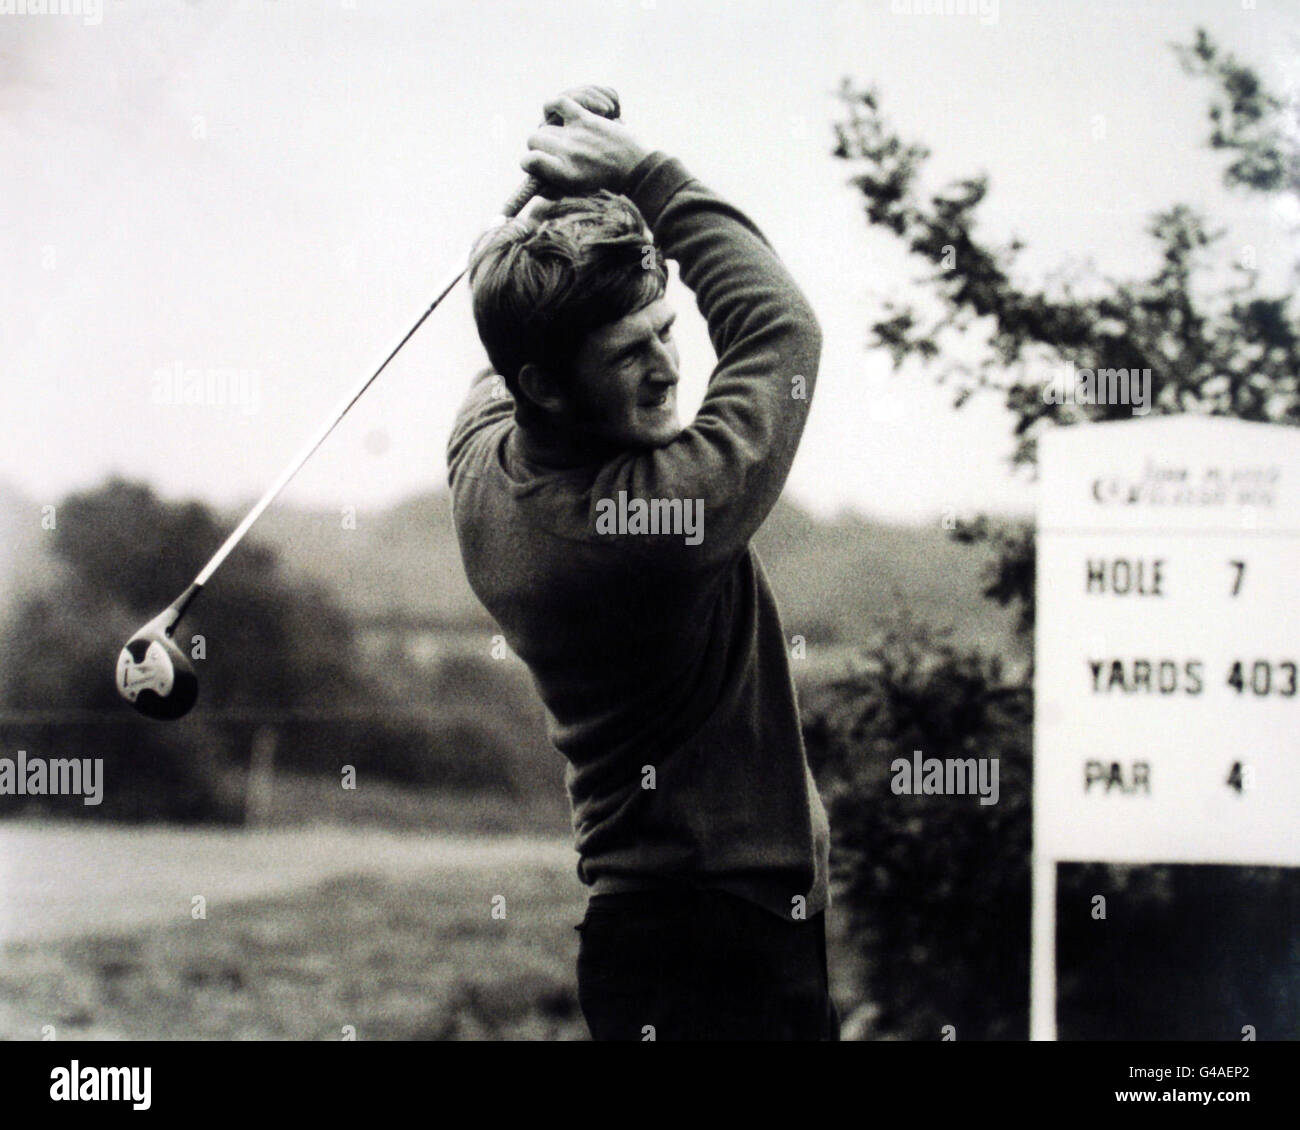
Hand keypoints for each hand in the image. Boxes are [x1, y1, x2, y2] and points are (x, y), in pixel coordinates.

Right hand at [521, 94, 649, 195]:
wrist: (637, 171)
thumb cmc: (607, 186)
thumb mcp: (579, 193)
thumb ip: (555, 189)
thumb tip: (536, 191)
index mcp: (563, 175)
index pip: (528, 161)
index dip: (528, 162)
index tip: (534, 163)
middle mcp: (567, 154)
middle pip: (533, 139)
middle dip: (539, 145)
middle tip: (554, 150)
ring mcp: (576, 135)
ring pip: (545, 124)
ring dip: (549, 128)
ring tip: (561, 135)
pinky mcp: (586, 119)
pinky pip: (561, 101)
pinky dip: (557, 104)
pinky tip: (564, 112)